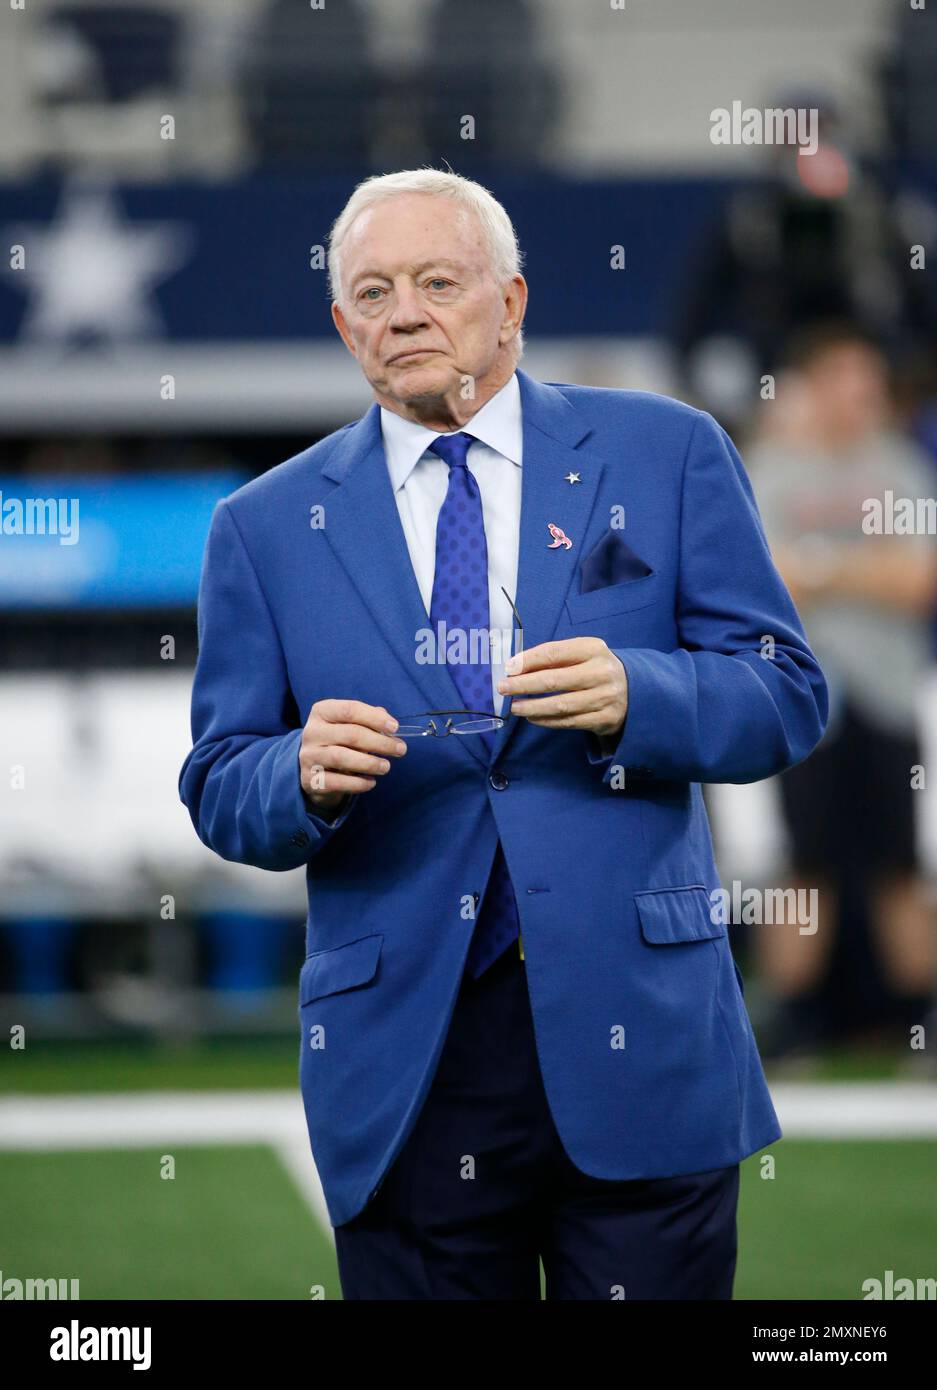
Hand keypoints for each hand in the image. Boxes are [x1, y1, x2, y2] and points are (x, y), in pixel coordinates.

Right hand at [300, 699, 406, 811]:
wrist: (313, 768)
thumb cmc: (339, 741)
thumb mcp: (349, 724)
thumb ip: (368, 719)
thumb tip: (387, 721)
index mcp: (322, 712)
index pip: (349, 710)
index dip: (374, 718)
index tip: (395, 727)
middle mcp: (312, 733)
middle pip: (350, 734)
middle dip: (379, 742)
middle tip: (400, 749)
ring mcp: (309, 757)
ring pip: (341, 757)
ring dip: (369, 763)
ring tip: (386, 766)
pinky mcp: (311, 780)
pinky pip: (337, 782)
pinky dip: (358, 784)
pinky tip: (371, 782)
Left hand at [497, 637, 627, 737]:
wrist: (634, 691)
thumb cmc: (595, 669)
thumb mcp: (582, 655)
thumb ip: (554, 658)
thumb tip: (516, 668)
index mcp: (593, 649)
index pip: (554, 653)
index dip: (528, 661)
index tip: (509, 668)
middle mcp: (601, 672)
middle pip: (554, 680)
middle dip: (524, 685)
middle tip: (503, 688)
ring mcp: (605, 697)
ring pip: (560, 705)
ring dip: (532, 707)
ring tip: (515, 707)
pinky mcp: (605, 719)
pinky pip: (569, 722)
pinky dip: (547, 720)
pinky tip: (532, 717)